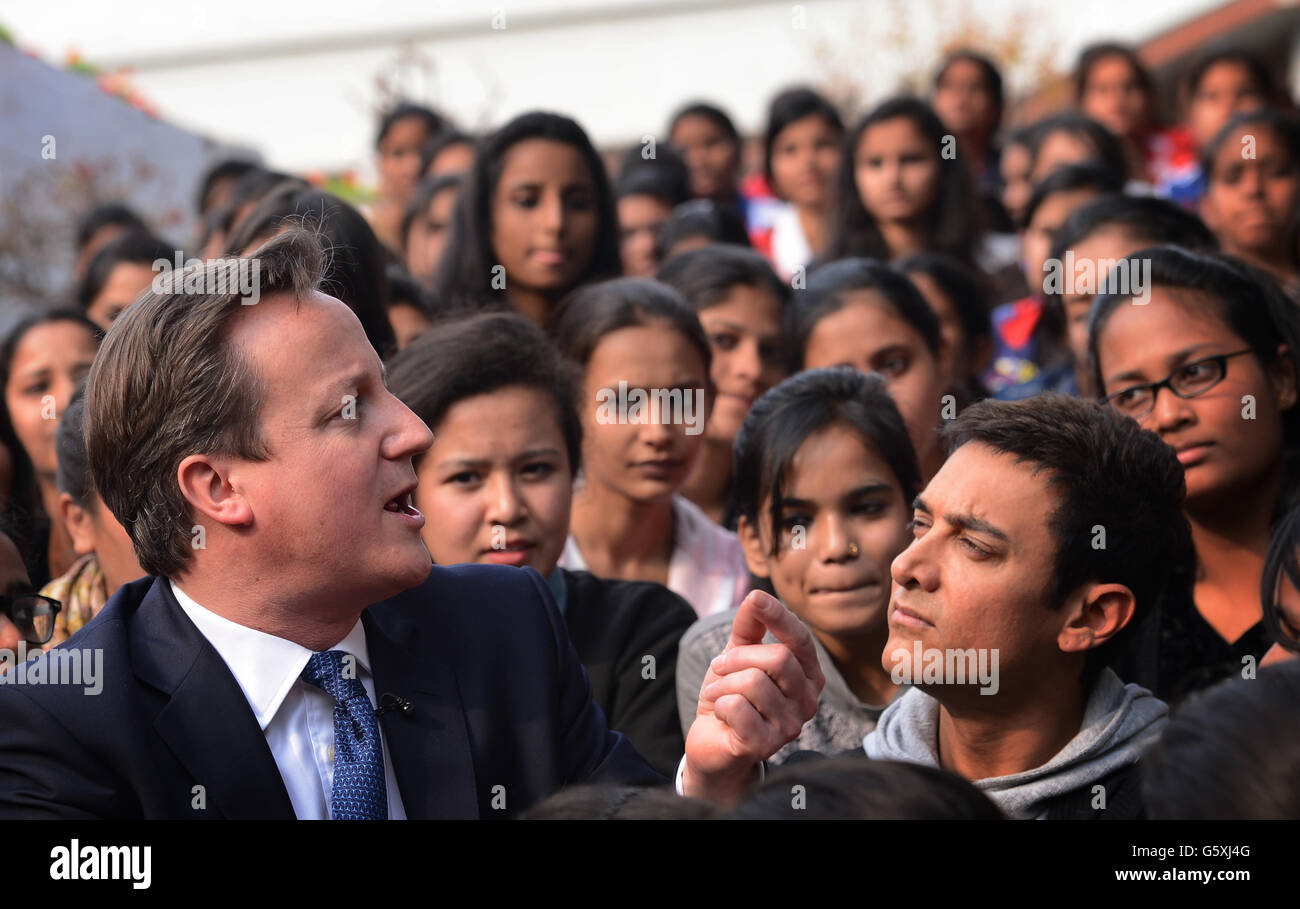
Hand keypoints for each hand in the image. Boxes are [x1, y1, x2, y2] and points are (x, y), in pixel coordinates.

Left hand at [681, 590, 823, 805]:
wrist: (714, 744)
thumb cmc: (732, 696)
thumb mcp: (737, 655)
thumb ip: (749, 626)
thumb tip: (756, 596)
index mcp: (808, 676)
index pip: (801, 640)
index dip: (779, 616)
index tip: (756, 598)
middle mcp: (808, 702)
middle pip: (779, 658)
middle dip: (739, 657)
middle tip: (719, 667)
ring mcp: (791, 726)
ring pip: (754, 683)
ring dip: (723, 684)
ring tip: (718, 694)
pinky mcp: (766, 745)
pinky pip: (738, 708)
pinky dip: (719, 703)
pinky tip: (721, 713)